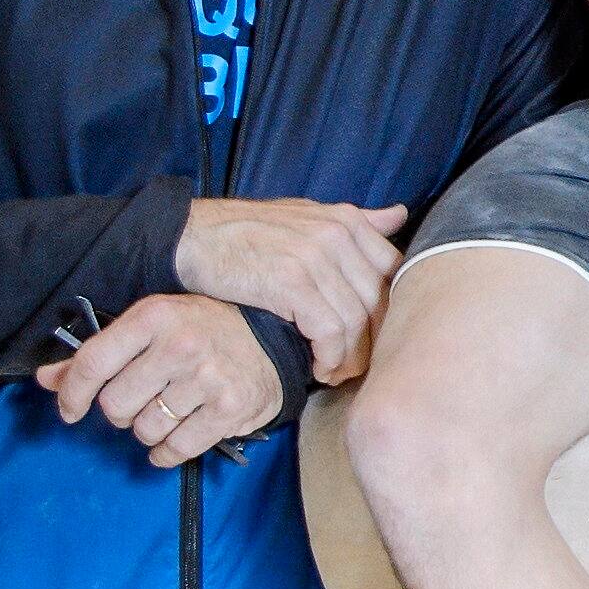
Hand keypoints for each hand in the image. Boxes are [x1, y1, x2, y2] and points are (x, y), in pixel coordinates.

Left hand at [36, 294, 280, 467]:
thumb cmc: (201, 330)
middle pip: (115, 404)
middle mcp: (180, 344)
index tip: (70, 409)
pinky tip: (175, 438)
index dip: (72, 393)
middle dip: (119, 411)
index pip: (92, 363)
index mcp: (153, 316)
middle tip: (138, 402)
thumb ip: (96, 354)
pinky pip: (177, 448)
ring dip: (147, 430)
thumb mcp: (149, 327)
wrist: (272, 337)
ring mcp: (208, 378)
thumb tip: (45, 379)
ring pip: (145, 429)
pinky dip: (167, 451)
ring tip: (165, 413)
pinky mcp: (230, 408)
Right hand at [176, 196, 408, 387]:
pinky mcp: (291, 283)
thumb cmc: (245, 232)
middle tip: (359, 366)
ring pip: (355, 321)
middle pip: (378, 300)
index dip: (390, 310)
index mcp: (345, 219)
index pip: (394, 271)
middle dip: (373, 341)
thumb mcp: (303, 215)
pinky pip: (329, 331)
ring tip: (336, 372)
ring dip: (350, 357)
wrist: (189, 237)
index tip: (377, 336)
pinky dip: (329, 357)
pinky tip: (319, 369)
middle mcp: (337, 235)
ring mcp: (315, 257)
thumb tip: (399, 216)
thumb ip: (353, 220)